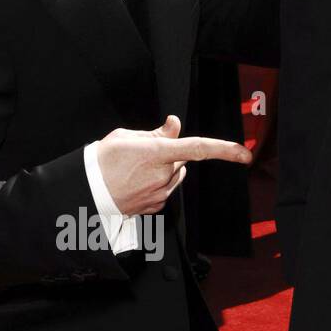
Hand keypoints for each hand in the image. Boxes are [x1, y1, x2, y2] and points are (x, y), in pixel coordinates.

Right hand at [96, 114, 251, 217]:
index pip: (198, 148)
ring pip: (174, 175)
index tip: (244, 153)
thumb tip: (175, 124)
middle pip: (180, 160)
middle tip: (142, 155)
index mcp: (156, 153)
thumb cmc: (102, 162)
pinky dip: (156, 184)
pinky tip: (135, 183)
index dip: (224, 150)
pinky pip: (165, 190)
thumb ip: (157, 132)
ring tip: (135, 170)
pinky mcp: (156, 206)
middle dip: (169, 155)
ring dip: (163, 170)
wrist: (86, 192)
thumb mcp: (126, 137)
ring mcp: (160, 194)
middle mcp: (162, 175)